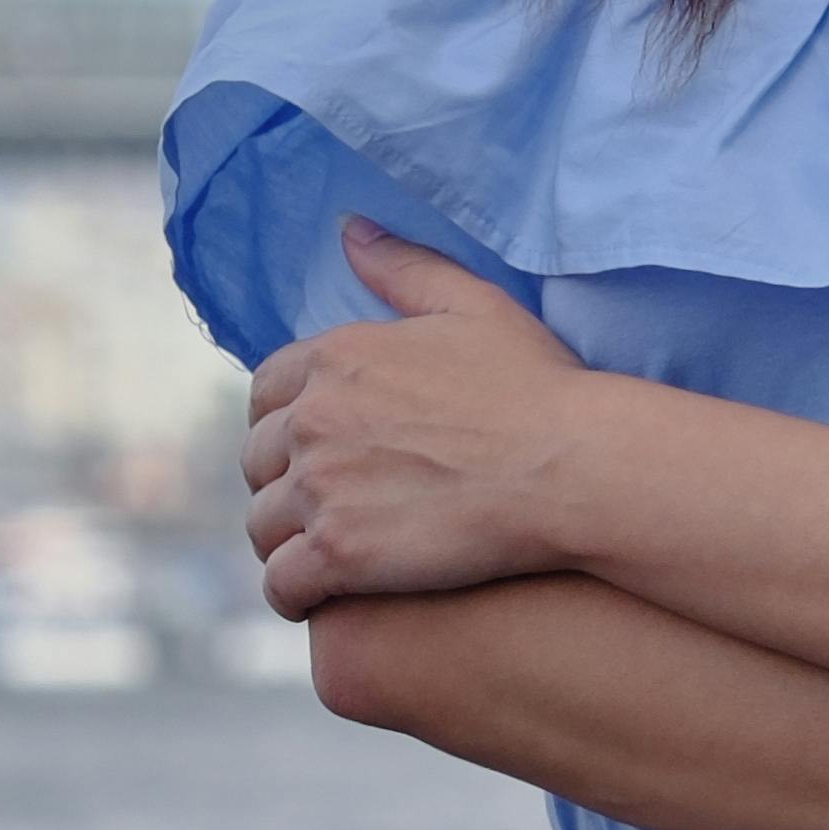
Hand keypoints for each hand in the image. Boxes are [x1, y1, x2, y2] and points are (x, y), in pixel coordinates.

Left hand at [244, 227, 603, 616]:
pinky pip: (282, 583)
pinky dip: (293, 594)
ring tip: (322, 558)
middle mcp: (312, 419)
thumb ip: (404, 267)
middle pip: (257, 461)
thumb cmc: (537, 387)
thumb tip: (350, 231)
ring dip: (287, 542)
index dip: (285, 423)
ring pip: (262, 526)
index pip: (264, 393)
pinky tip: (321, 598)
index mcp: (334, 358)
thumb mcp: (472, 306)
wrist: (572, 467)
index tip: (316, 448)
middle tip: (326, 507)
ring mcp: (321, 488)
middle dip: (283, 483)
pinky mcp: (338, 552)